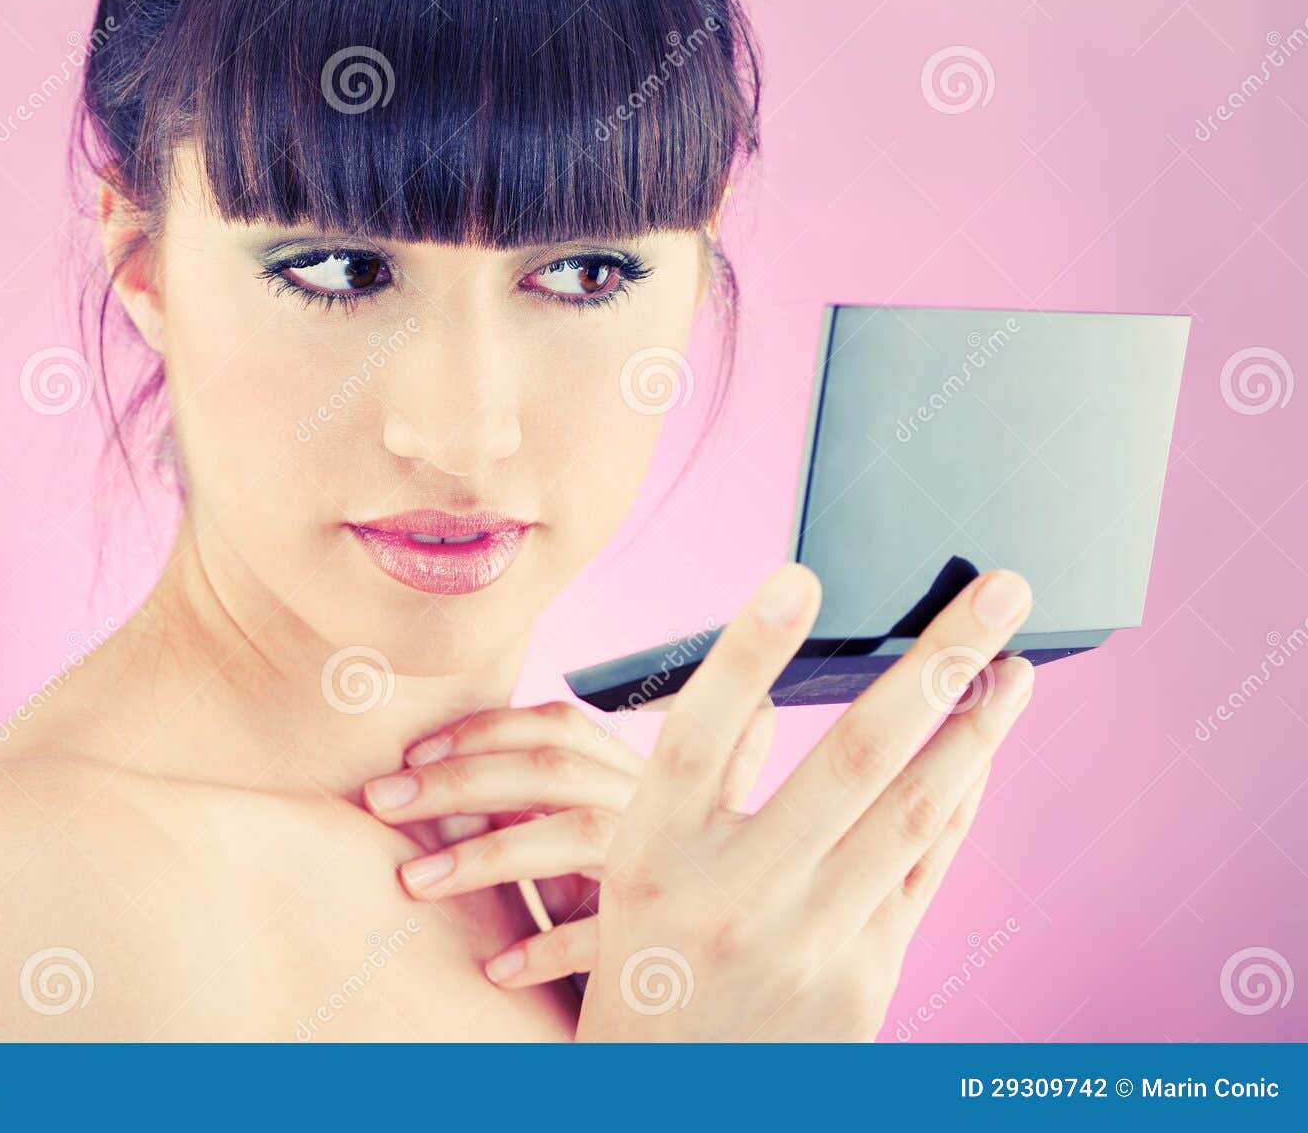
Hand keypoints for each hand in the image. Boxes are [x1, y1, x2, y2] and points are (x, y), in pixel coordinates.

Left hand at [362, 701, 649, 975]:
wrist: (703, 973)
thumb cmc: (615, 904)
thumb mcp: (578, 842)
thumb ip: (531, 805)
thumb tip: (423, 776)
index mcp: (627, 773)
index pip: (558, 724)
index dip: (483, 730)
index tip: (411, 753)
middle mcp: (650, 808)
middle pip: (553, 770)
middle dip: (458, 780)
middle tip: (380, 801)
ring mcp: (665, 865)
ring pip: (577, 836)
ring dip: (487, 856)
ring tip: (414, 882)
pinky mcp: (668, 933)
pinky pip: (606, 935)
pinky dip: (548, 946)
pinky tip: (495, 969)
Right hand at [552, 562, 1033, 1040]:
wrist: (671, 1103)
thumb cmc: (653, 958)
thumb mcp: (639, 870)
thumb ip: (704, 782)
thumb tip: (771, 688)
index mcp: (653, 857)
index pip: (699, 734)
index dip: (746, 651)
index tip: (801, 575)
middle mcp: (732, 898)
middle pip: (850, 759)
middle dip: (936, 664)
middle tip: (998, 593)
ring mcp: (807, 944)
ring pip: (916, 812)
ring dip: (979, 729)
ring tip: (1016, 669)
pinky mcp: (863, 982)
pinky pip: (925, 870)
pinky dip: (958, 802)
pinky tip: (981, 752)